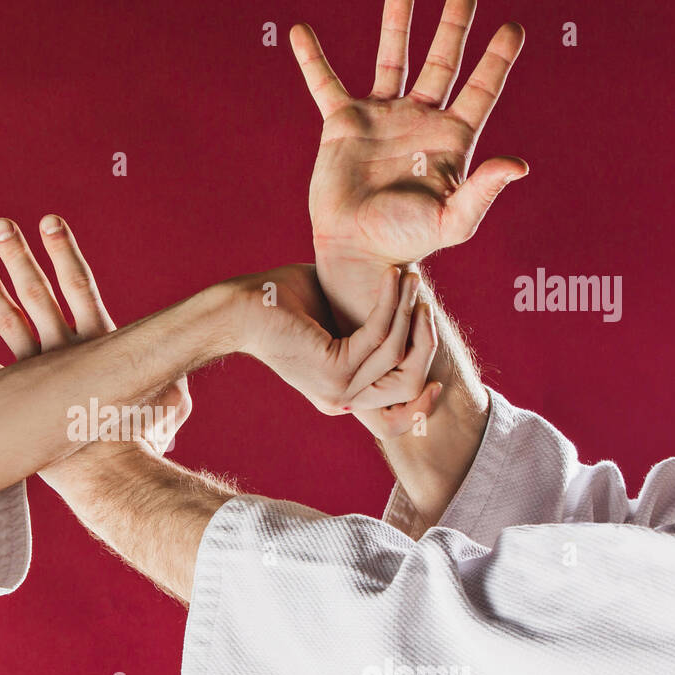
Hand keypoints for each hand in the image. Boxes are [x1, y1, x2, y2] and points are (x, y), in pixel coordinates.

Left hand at [0, 214, 191, 461]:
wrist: (111, 475)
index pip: (79, 286)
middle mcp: (64, 353)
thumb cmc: (144, 438)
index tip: (49, 219)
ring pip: (9, 325)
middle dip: (18, 256)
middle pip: (37, 294)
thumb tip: (186, 368)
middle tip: (0, 224)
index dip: (63, 251)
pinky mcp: (19, 407)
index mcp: (100, 344)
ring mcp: (37, 378)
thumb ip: (174, 380)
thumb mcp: (171, 402)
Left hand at [228, 261, 437, 415]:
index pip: (398, 395)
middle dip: (422, 331)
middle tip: (422, 291)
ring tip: (412, 276)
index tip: (432, 323)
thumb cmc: (283, 302)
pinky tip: (393, 276)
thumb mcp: (336, 317)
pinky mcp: (334, 370)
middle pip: (406, 376)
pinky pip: (378, 334)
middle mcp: (341, 399)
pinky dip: (390, 302)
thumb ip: (367, 322)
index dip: (423, 364)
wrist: (242, 307)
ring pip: (396, 351)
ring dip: (408, 308)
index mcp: (340, 392)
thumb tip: (406, 306)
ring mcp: (338, 389)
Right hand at [291, 0, 526, 274]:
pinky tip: (301, 31)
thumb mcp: (453, 220)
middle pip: (442, 63)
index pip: (481, 90)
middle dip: (454, 27)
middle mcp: (418, 121)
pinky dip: (313, 59)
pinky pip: (325, 84)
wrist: (357, 251)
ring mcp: (380, 119)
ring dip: (397, 27)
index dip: (497, 59)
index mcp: (451, 139)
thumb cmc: (406, 241)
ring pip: (391, 61)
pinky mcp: (342, 125)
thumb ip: (483, 191)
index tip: (513, 28)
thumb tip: (518, 164)